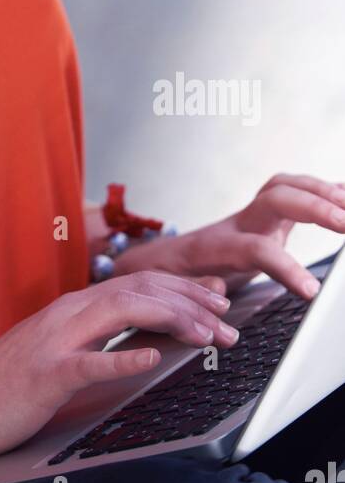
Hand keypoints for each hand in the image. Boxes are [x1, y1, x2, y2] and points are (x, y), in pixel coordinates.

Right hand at [0, 271, 235, 464]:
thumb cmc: (3, 386)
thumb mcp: (55, 350)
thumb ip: (92, 337)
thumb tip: (139, 335)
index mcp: (70, 309)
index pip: (135, 283)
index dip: (180, 286)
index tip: (216, 295)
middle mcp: (65, 314)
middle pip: (137, 289)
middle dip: (189, 300)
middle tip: (227, 315)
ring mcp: (54, 341)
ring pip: (121, 312)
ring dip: (170, 320)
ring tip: (206, 333)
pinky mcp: (45, 374)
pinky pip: (89, 362)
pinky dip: (124, 357)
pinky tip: (152, 359)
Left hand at [113, 172, 344, 300]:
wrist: (155, 260)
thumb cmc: (167, 277)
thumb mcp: (174, 294)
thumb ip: (197, 294)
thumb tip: (218, 291)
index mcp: (215, 247)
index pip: (255, 248)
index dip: (285, 265)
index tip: (311, 291)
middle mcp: (236, 224)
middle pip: (276, 200)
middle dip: (314, 207)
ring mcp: (250, 217)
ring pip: (284, 188)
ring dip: (322, 192)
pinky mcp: (262, 218)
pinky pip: (292, 194)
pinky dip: (321, 191)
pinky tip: (342, 195)